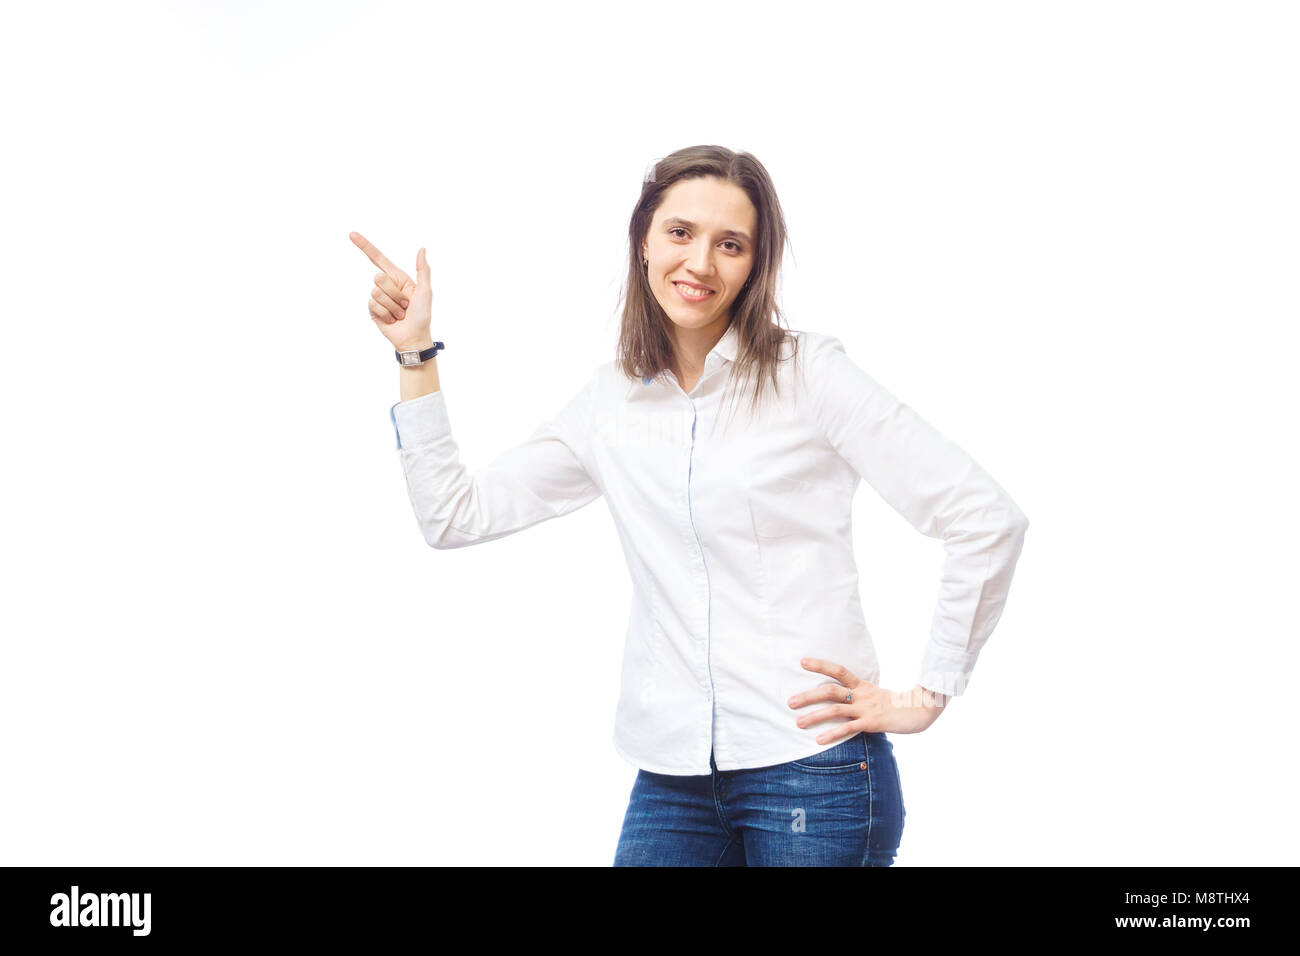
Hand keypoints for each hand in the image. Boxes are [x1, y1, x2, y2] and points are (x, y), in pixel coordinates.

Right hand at [349, 231, 433, 350]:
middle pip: (378, 278)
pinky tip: (392, 320)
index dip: (365, 246)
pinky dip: (386, 314)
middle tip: (405, 305)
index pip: (378, 259)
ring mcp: (378, 298)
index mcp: (398, 278)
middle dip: (394, 293)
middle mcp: (386, 286)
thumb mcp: (426, 291)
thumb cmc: (422, 315)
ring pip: (376, 293)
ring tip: (400, 314)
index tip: (351, 234)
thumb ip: (423, 270)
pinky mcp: (372, 310)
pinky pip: (373, 305)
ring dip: (392, 306)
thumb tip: (421, 249)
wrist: (414, 338)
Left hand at [787, 657, 949, 742]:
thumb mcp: (874, 695)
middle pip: (830, 690)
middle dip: (808, 696)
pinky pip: (848, 728)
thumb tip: (837, 698)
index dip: (820, 665)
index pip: (838, 670)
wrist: (920, 711)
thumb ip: (857, 695)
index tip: (802, 662)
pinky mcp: (872, 723)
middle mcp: (861, 694)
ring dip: (815, 716)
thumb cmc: (894, 705)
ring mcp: (866, 708)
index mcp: (862, 685)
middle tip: (790, 702)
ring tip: (798, 722)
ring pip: (835, 710)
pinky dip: (832, 733)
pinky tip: (819, 740)